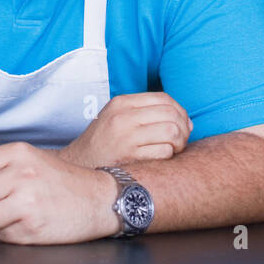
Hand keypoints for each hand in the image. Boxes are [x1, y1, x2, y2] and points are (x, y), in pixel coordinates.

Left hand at [0, 142, 118, 244]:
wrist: (99, 199)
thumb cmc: (63, 181)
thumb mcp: (32, 159)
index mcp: (18, 153)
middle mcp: (21, 174)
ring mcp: (27, 201)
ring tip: (14, 214)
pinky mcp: (32, 226)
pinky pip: (1, 235)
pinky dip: (9, 233)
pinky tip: (28, 223)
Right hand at [58, 92, 192, 168]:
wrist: (78, 165)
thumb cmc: (103, 143)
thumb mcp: (117, 117)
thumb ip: (145, 112)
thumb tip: (186, 120)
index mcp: (122, 103)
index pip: (164, 98)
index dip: (180, 111)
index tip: (183, 124)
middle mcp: (123, 117)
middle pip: (171, 114)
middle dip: (183, 128)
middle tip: (181, 140)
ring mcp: (126, 136)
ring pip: (172, 132)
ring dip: (179, 143)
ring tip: (173, 149)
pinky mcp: (129, 157)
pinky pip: (164, 152)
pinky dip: (169, 156)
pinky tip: (161, 159)